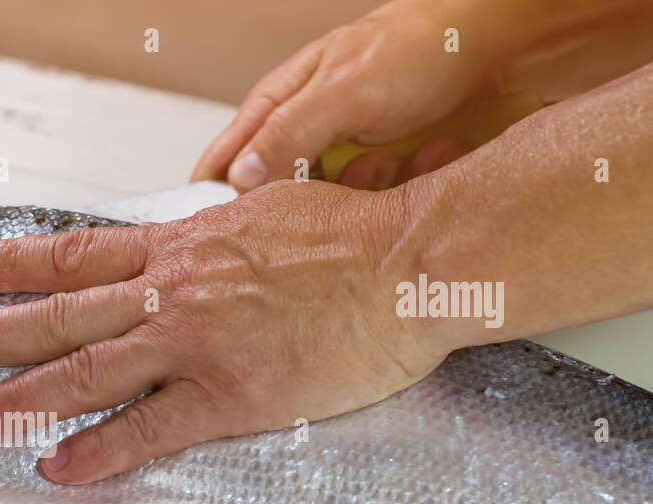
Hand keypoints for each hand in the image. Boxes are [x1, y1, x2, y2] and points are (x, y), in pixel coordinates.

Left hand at [0, 181, 455, 483]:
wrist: (406, 263)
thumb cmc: (345, 237)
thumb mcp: (261, 213)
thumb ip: (209, 236)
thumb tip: (183, 240)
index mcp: (177, 248)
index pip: (75, 256)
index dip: (14, 265)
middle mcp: (169, 293)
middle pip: (58, 315)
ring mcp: (194, 344)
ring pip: (86, 372)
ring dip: (19, 397)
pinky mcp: (230, 395)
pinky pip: (150, 429)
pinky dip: (99, 449)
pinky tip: (56, 467)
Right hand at [191, 0, 499, 190]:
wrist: (509, 50)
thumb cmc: (424, 49)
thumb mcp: (346, 87)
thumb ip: (289, 133)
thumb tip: (238, 180)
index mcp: (277, 108)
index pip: (222, 166)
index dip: (216, 203)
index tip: (229, 233)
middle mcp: (305, 142)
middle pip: (270, 204)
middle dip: (296, 212)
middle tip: (326, 200)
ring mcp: (344, 168)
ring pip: (323, 217)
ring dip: (355, 202)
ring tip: (390, 164)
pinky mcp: (383, 189)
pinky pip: (371, 218)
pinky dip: (396, 199)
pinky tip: (427, 161)